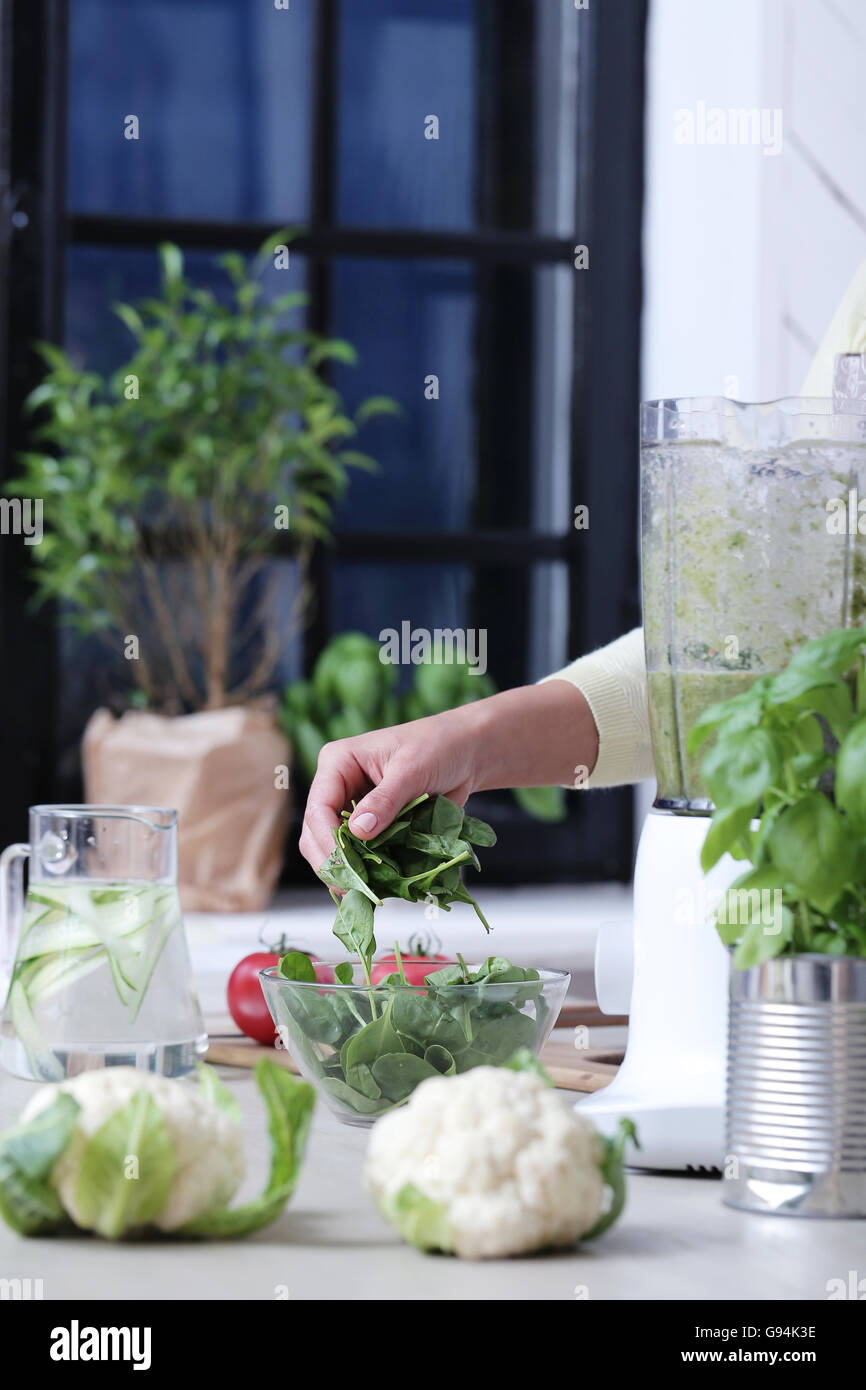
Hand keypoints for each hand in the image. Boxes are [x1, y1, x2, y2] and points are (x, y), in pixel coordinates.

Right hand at [299, 704, 485, 874]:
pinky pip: (362, 854)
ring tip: (367, 890)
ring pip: (335, 849)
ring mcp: (355, 809)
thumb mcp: (412, 769)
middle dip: (334, 862)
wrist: (465, 753)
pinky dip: (369, 870)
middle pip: (317, 833)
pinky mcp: (373, 828)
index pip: (318, 808)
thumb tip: (358, 831)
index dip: (327, 840)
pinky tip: (380, 884)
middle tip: (353, 888)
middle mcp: (339, 787)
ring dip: (350, 870)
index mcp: (338, 763)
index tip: (346, 867)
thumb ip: (385, 800)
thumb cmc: (439, 746)